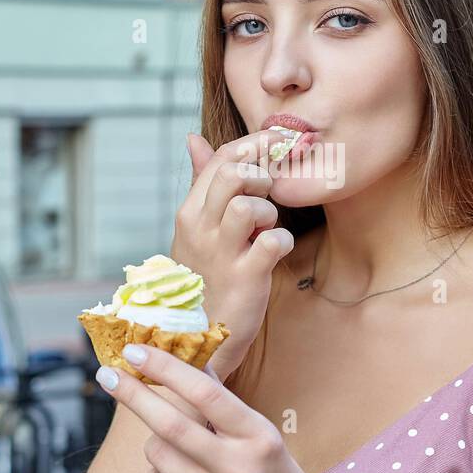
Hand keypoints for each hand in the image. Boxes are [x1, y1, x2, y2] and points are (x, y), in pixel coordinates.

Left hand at [97, 343, 328, 472]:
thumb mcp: (264, 440)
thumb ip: (227, 409)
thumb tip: (190, 365)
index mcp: (259, 438)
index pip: (205, 393)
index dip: (166, 368)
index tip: (136, 350)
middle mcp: (239, 470)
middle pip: (170, 423)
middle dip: (133, 394)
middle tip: (108, 374)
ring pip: (156, 455)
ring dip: (156, 445)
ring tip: (180, 456)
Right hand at [171, 130, 295, 383]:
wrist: (197, 334)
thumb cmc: (204, 274)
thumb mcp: (197, 226)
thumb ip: (200, 180)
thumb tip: (194, 138)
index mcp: (190, 211)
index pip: (222, 158)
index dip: (255, 145)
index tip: (278, 146)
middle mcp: (201, 228)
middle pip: (234, 174)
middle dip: (262, 176)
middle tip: (269, 195)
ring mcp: (222, 253)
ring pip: (251, 205)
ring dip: (270, 211)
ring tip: (267, 227)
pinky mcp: (246, 277)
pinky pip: (273, 242)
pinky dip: (282, 241)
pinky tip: (276, 250)